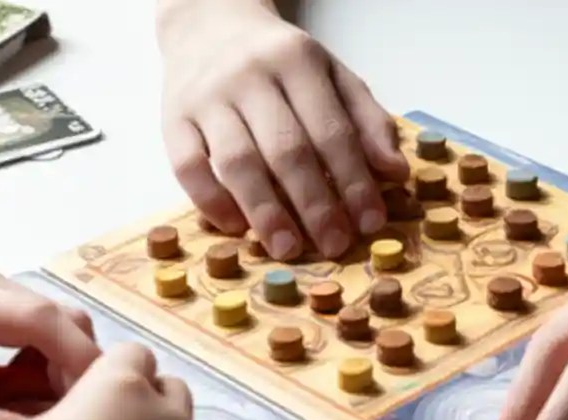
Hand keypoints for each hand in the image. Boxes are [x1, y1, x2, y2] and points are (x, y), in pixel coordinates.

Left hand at [0, 264, 99, 419]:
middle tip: (44, 415)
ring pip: (53, 321)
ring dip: (50, 365)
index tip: (95, 408)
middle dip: (71, 369)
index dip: (80, 363)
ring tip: (8, 401)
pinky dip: (33, 357)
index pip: (46, 321)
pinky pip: (32, 323)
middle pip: (62, 317)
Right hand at [157, 0, 408, 260]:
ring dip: (266, 211)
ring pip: (237, 162)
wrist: (208, 24)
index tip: (370, 222)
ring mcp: (206, 97)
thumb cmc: (279, 62)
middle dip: (315, 205)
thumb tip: (395, 172)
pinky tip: (236, 227)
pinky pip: (187, 166)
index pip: (332, 130)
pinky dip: (211, 201)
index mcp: (298, 61)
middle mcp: (250, 76)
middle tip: (334, 245)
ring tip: (288, 248)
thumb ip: (366, 121)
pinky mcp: (172, 118)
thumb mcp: (332, 76)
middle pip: (286, 150)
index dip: (354, 181)